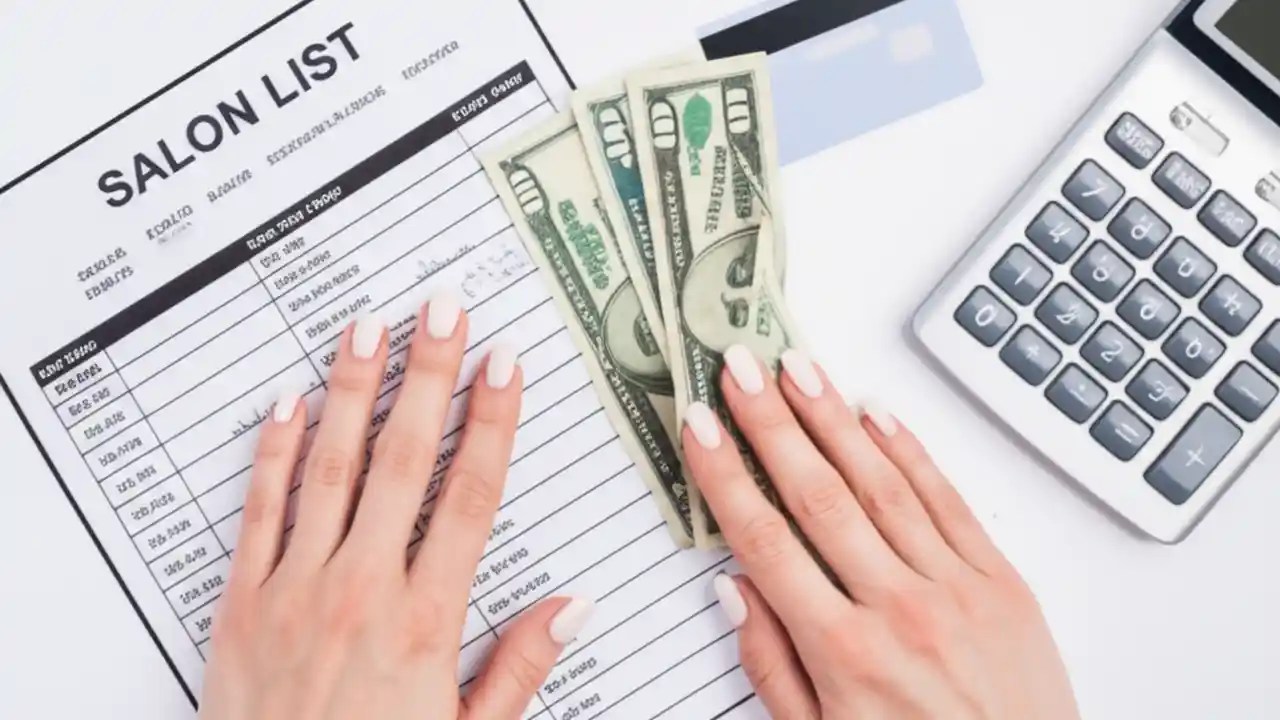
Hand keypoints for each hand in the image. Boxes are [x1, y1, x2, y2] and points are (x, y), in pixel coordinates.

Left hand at [198, 296, 593, 719]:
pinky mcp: (241, 604)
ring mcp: (295, 590)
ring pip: (329, 471)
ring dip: (352, 392)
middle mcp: (360, 590)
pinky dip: (272, 454)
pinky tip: (286, 404)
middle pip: (402, 462)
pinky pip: (258, 513)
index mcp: (424, 621)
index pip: (469, 497)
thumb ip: (518, 667)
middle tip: (442, 313)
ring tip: (369, 331)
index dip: (491, 423)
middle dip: (428, 378)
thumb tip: (572, 609)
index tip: (504, 369)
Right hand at [682, 345, 1079, 719]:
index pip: (765, 541)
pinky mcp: (1004, 583)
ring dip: (832, 418)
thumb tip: (736, 587)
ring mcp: (956, 590)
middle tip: (740, 369)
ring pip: (881, 484)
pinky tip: (876, 414)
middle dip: (772, 423)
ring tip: (798, 368)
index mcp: (844, 654)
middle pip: (818, 495)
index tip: (701, 428)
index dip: (726, 476)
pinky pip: (949, 501)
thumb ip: (773, 664)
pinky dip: (910, 452)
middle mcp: (899, 610)